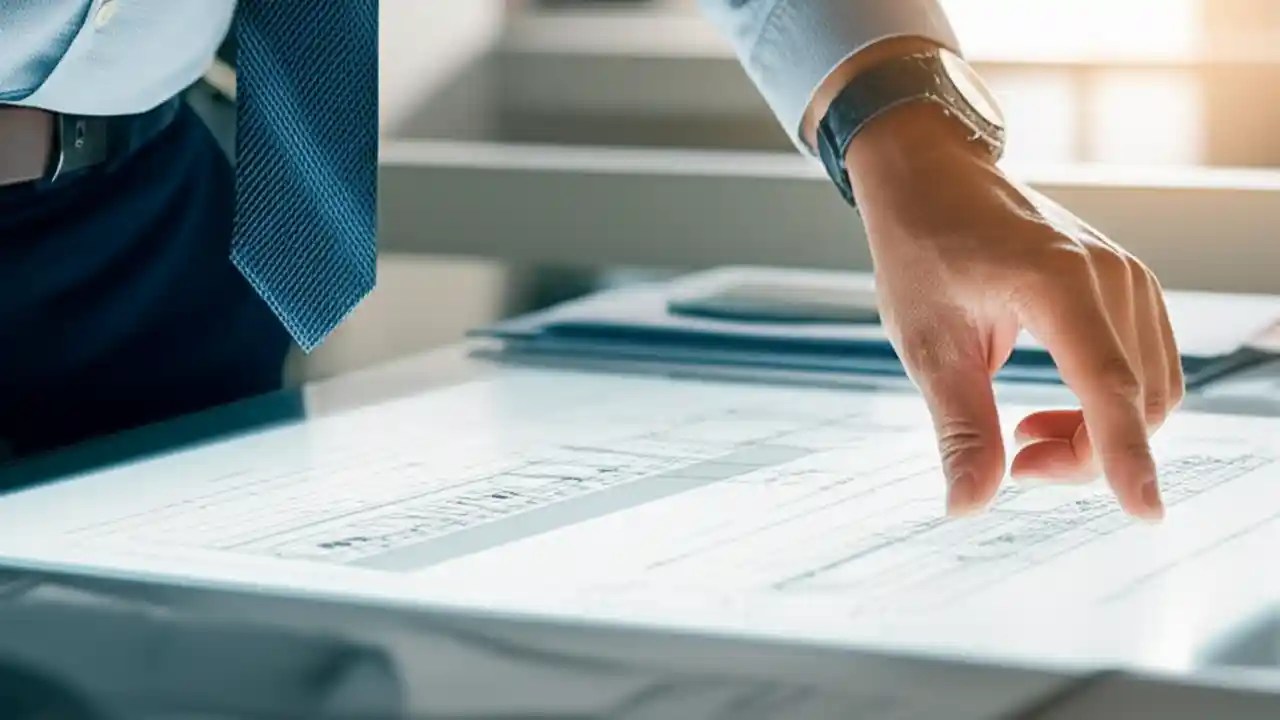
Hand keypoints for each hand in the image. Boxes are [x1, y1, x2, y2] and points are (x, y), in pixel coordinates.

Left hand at [847, 104, 1182, 519]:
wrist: (932, 178)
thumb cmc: (922, 249)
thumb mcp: (926, 345)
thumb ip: (959, 427)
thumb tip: (968, 506)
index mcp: (1056, 281)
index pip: (1108, 385)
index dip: (1126, 456)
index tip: (1145, 512)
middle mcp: (1109, 275)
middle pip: (1134, 401)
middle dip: (1085, 455)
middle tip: (1013, 463)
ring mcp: (1127, 277)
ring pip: (1149, 392)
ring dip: (1098, 435)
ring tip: (1021, 434)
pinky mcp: (1129, 286)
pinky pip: (1145, 368)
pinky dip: (1109, 407)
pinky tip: (1052, 410)